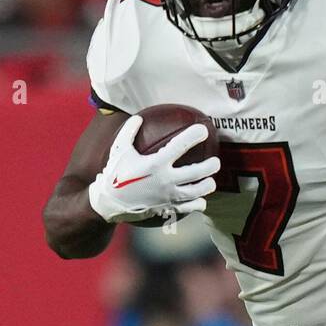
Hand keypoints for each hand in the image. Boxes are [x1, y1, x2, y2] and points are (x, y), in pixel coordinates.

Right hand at [88, 114, 219, 222]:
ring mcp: (168, 197)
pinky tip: (202, 201)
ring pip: (197, 192)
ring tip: (211, 181)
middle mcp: (165, 180)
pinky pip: (188, 208)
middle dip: (211, 165)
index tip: (203, 129)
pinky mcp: (167, 209)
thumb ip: (129, 131)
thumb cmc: (115, 173)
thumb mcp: (119, 149)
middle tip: (216, 161)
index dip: (194, 136)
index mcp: (155, 163)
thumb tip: (139, 117)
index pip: (180, 146)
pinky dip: (197, 204)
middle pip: (197, 172)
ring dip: (208, 186)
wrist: (109, 203)